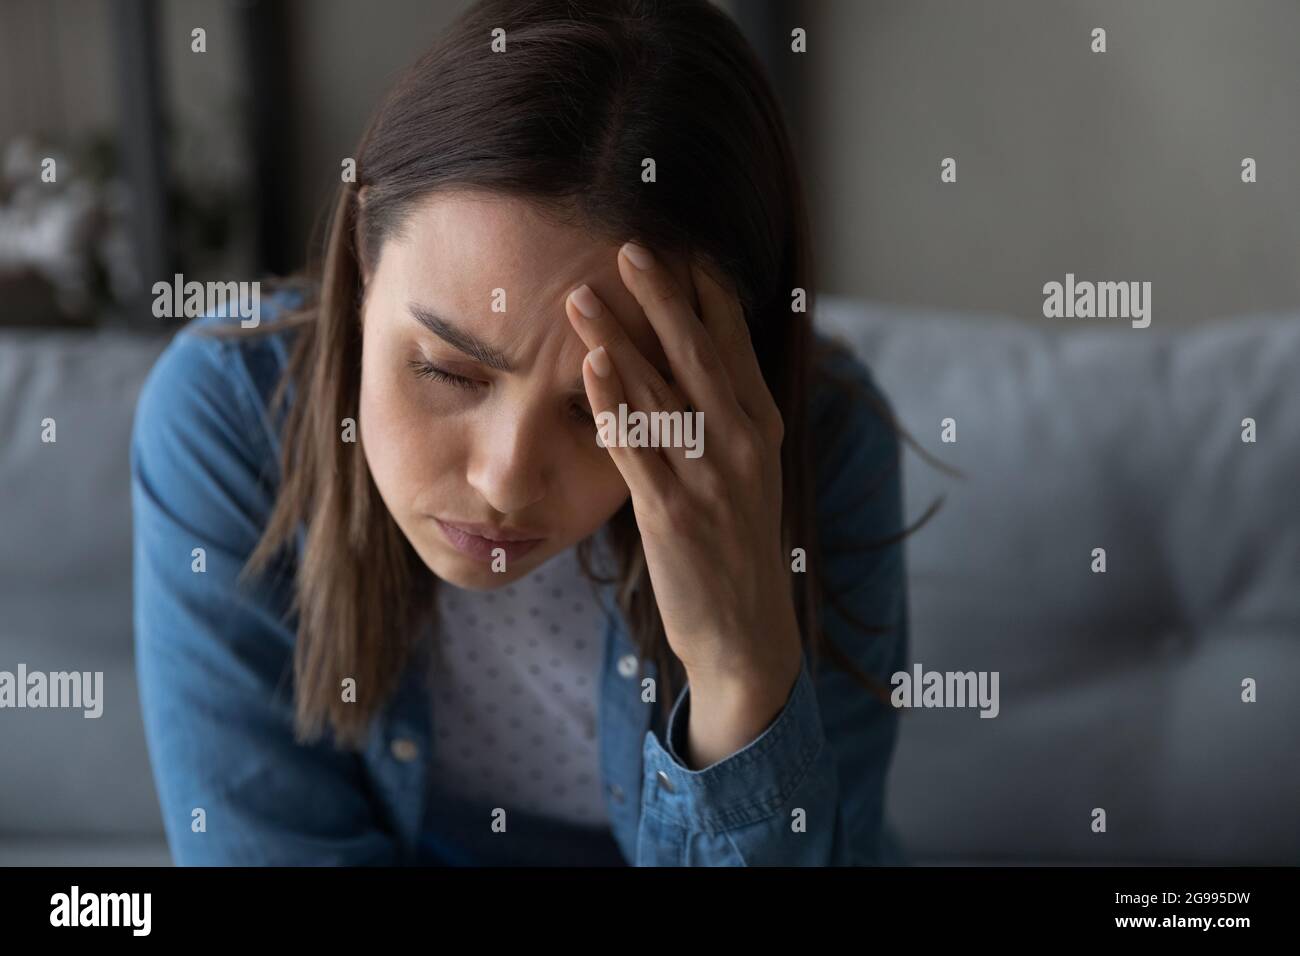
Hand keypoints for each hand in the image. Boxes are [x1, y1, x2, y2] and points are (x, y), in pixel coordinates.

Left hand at [565, 242, 802, 766]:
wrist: (745, 630)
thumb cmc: (736, 542)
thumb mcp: (746, 470)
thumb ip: (723, 413)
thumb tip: (689, 359)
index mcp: (760, 424)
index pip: (731, 341)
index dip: (701, 291)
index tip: (673, 245)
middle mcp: (742, 442)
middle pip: (695, 354)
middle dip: (659, 297)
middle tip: (626, 247)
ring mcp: (709, 478)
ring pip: (660, 394)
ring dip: (617, 341)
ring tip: (582, 298)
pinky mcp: (674, 514)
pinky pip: (636, 450)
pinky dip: (612, 406)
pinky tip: (588, 370)